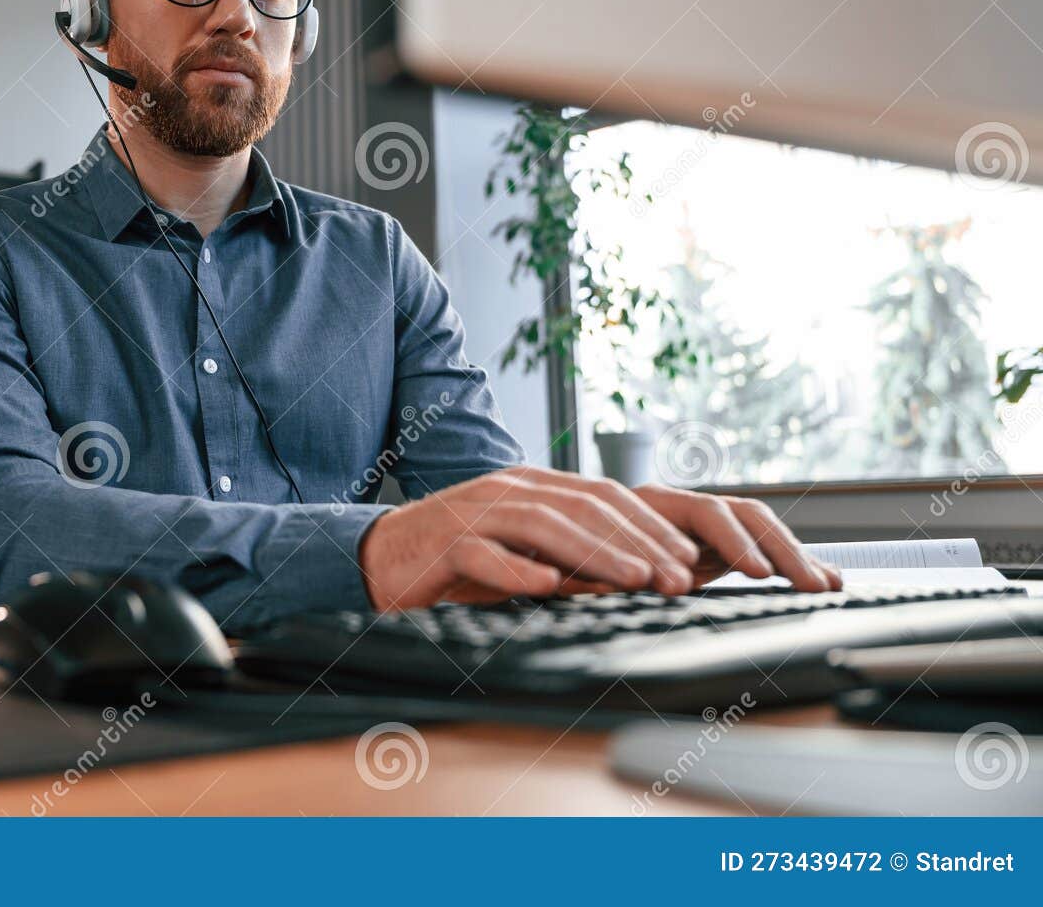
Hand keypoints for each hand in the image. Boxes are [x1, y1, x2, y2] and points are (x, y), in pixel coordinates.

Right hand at [357, 466, 840, 611]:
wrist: (380, 559)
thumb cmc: (458, 562)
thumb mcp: (524, 556)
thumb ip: (573, 557)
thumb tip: (638, 574)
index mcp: (537, 489)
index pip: (607, 499)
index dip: (653, 526)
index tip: (695, 560)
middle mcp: (512, 490)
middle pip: (587, 505)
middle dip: (640, 539)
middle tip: (681, 575)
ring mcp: (477, 512)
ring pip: (546, 524)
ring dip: (597, 553)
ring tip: (638, 579)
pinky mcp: (445, 542)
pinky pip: (485, 554)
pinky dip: (519, 570)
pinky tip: (548, 587)